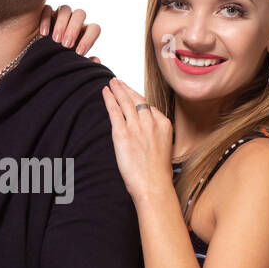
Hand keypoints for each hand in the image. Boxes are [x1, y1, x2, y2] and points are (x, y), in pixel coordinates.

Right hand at [39, 4, 101, 61]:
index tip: (79, 53)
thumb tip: (96, 59)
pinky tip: (44, 33)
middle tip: (66, 45)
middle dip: (73, 29)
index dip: (89, 39)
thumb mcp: (70, 64)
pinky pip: (48, 9)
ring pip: (65, 9)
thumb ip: (83, 63)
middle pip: (80, 14)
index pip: (93, 28)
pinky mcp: (45, 14)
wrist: (37, 60)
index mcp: (83, 33)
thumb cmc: (57, 61)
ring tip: (55, 40)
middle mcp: (73, 22)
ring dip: (61, 24)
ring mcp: (59, 16)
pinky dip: (46, 19)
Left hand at [101, 77, 175, 202]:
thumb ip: (155, 136)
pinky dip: (109, 99)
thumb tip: (146, 134)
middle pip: (137, 99)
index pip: (149, 107)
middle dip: (126, 89)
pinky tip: (105, 92)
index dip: (138, 100)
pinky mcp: (122, 133)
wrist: (154, 185)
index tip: (132, 96)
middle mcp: (151, 122)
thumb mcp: (164, 149)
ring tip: (111, 83)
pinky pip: (114, 111)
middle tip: (119, 82)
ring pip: (125, 101)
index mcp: (163, 124)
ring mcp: (136, 126)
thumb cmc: (158, 174)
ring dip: (117, 90)